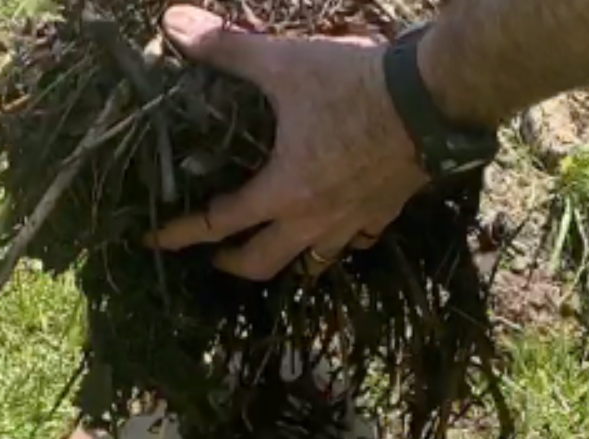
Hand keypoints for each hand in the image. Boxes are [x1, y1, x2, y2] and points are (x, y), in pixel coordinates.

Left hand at [150, 5, 429, 280]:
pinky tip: (336, 231)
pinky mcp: (383, 212)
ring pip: (311, 263)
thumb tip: (173, 24)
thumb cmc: (355, 85)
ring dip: (287, 262)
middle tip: (217, 257)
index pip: (218, 224)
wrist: (433, 100)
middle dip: (233, 264)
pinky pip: (355, 242)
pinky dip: (339, 243)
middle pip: (263, 264)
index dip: (182, 233)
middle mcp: (313, 220)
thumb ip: (227, 50)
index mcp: (282, 192)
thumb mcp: (283, 64)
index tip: (155, 240)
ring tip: (274, 249)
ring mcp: (351, 222)